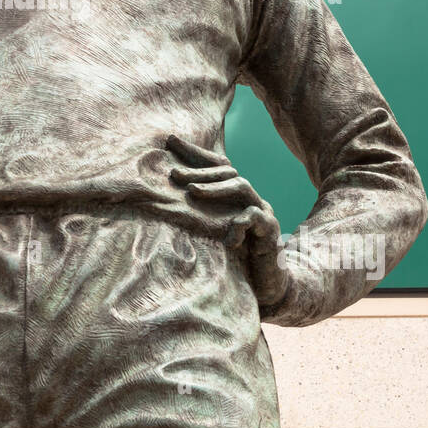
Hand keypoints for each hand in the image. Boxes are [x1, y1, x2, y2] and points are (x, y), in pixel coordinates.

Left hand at [165, 133, 289, 309]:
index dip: (194, 152)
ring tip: (192, 193)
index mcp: (234, 196)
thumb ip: (192, 217)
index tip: (170, 139)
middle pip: (226, 172)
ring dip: (215, 188)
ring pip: (241, 186)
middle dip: (199, 171)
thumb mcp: (209, 235)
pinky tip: (227, 236)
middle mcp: (249, 199)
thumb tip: (156, 200)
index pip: (215, 165)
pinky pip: (254, 217)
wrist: (267, 288)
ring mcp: (262, 213)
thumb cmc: (234, 261)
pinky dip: (239, 223)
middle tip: (174, 175)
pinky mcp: (271, 232)